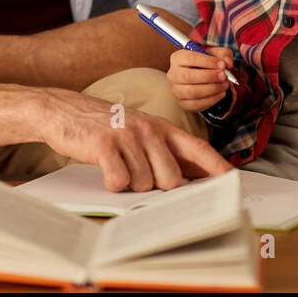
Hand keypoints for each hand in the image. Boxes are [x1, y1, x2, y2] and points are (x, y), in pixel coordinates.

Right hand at [36, 87, 231, 191]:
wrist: (64, 110)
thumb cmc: (105, 126)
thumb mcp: (140, 131)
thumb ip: (165, 151)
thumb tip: (191, 180)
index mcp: (162, 127)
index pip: (198, 148)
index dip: (217, 167)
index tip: (233, 182)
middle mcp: (149, 129)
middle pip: (171, 179)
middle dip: (155, 186)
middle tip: (136, 172)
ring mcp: (128, 135)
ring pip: (144, 184)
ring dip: (129, 183)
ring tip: (117, 164)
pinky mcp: (105, 145)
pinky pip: (119, 181)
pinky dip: (112, 183)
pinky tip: (105, 168)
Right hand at [167, 46, 235, 111]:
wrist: (204, 77)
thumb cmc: (208, 63)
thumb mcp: (216, 54)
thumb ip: (224, 54)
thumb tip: (227, 62)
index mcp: (178, 58)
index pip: (190, 58)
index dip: (208, 62)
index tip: (223, 65)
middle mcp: (173, 74)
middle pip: (188, 76)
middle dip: (209, 77)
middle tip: (224, 76)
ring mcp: (176, 90)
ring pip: (191, 92)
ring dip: (212, 89)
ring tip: (224, 85)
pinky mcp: (182, 103)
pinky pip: (195, 104)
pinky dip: (211, 100)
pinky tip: (221, 94)